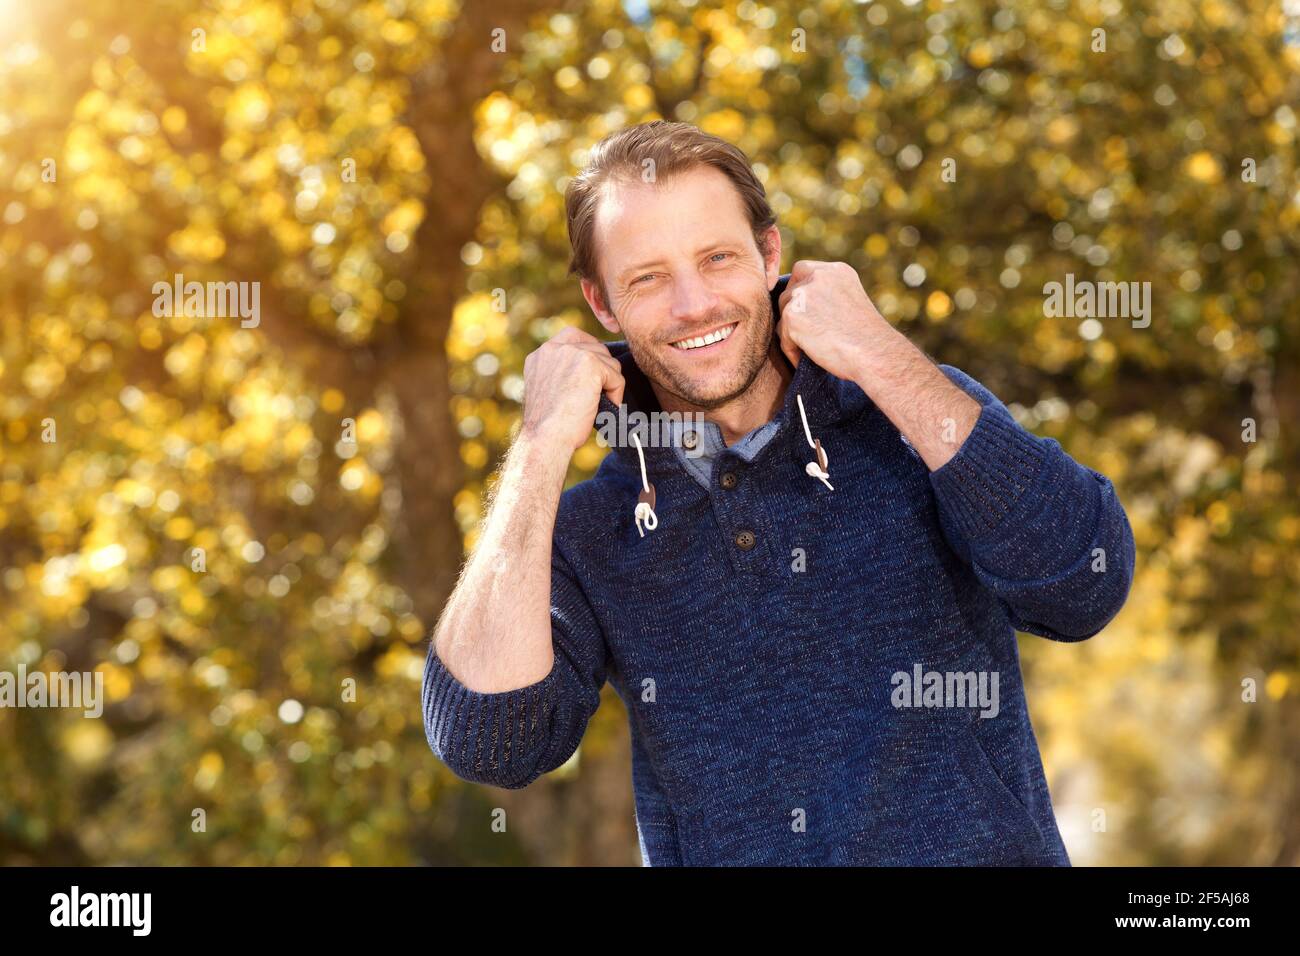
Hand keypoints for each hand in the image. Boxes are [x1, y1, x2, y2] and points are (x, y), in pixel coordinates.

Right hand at [521, 325, 625, 453]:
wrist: (546, 439)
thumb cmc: (548, 426)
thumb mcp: (548, 390)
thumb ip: (561, 373)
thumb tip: (591, 370)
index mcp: (541, 354)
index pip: (573, 337)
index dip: (590, 354)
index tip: (594, 376)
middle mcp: (553, 348)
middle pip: (596, 348)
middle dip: (603, 372)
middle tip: (599, 396)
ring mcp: (571, 353)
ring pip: (608, 362)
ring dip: (609, 384)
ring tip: (598, 406)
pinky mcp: (590, 364)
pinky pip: (616, 376)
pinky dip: (616, 394)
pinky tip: (603, 409)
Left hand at [776, 260, 898, 380]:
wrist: (874, 353)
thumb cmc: (867, 338)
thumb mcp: (850, 301)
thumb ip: (828, 294)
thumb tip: (802, 304)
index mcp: (836, 270)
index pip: (802, 270)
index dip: (799, 291)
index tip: (805, 311)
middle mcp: (818, 276)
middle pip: (789, 292)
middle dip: (793, 313)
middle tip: (807, 335)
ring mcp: (803, 295)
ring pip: (784, 314)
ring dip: (792, 332)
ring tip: (811, 349)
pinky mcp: (792, 316)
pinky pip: (783, 335)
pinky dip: (792, 350)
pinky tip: (805, 359)